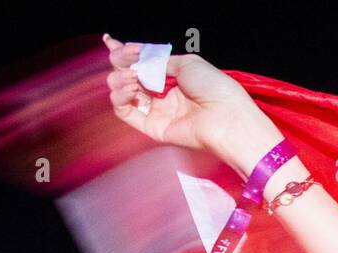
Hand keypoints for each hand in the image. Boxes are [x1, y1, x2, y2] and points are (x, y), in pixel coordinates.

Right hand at [102, 34, 280, 177]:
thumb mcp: (188, 63)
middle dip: (121, 62)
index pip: (142, 64)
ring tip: (133, 76)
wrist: (226, 117)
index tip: (110, 40)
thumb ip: (160, 61)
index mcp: (174, 79)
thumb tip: (139, 59)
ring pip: (122, 93)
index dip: (124, 53)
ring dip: (119, 79)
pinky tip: (130, 87)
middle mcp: (163, 95)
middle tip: (130, 58)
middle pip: (128, 76)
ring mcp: (157, 112)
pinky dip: (120, 97)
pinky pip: (125, 112)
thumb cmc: (215, 89)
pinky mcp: (153, 128)